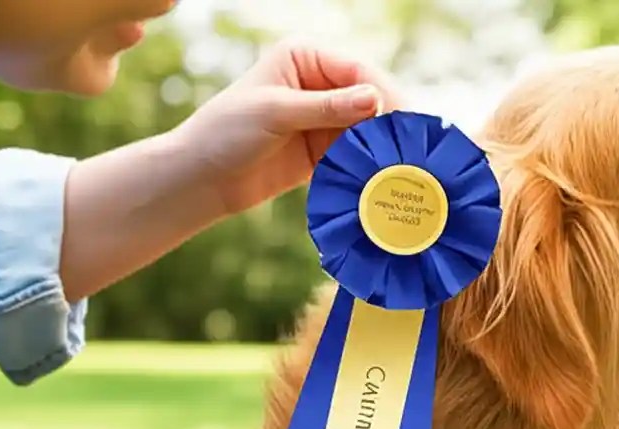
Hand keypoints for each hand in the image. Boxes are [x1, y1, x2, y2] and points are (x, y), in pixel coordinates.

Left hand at [58, 41, 401, 300]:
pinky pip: (357, 154)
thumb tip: (375, 99)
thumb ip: (327, 107)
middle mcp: (320, 82)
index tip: (406, 120)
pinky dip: (371, 166)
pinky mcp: (325, 149)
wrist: (202, 179)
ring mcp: (324, 116)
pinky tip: (387, 181)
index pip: (358, 70)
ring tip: (409, 168)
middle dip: (391, 123)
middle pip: (371, 100)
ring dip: (384, 148)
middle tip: (417, 147)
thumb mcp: (276, 113)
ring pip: (368, 129)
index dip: (385, 95)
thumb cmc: (226, 133)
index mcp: (306, 57)